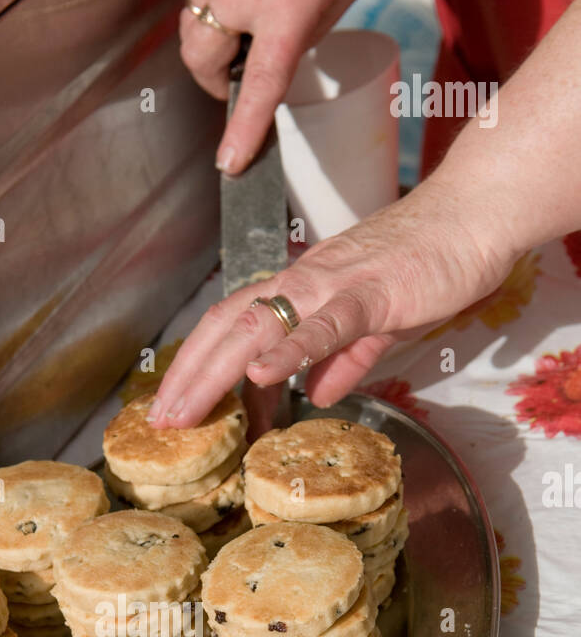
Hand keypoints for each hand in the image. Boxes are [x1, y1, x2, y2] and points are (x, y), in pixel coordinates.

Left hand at [149, 177, 520, 426]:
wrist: (476, 216)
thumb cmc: (430, 263)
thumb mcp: (377, 321)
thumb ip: (344, 357)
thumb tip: (317, 394)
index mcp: (302, 289)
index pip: (231, 325)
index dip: (196, 363)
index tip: (171, 405)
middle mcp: (304, 282)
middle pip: (227, 327)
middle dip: (188, 376)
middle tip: (160, 420)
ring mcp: (334, 285)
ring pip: (260, 326)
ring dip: (216, 371)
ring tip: (186, 409)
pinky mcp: (372, 292)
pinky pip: (324, 324)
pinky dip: (290, 350)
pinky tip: (263, 375)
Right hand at [181, 0, 375, 173]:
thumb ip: (298, 34)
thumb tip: (269, 56)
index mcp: (285, 10)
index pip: (257, 87)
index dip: (243, 129)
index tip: (230, 163)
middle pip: (199, 56)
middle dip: (212, 76)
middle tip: (235, 81)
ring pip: (193, 20)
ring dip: (211, 35)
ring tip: (245, 28)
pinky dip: (212, 0)